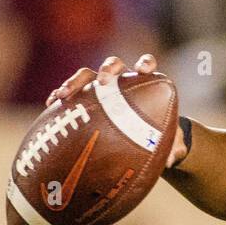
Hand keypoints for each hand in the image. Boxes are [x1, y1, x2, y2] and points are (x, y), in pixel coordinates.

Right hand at [47, 54, 187, 166]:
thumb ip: (174, 146)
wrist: (140, 136)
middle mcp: (120, 81)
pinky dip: (60, 96)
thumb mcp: (169, 140)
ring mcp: (99, 87)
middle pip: (113, 65)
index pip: (145, 65)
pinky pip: (70, 93)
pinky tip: (51, 105)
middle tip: (101, 80)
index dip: (144, 63)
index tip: (142, 69)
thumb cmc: (158, 133)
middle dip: (107, 69)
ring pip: (85, 75)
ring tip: (63, 95)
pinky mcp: (83, 98)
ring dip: (74, 81)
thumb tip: (172, 161)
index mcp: (144, 84)